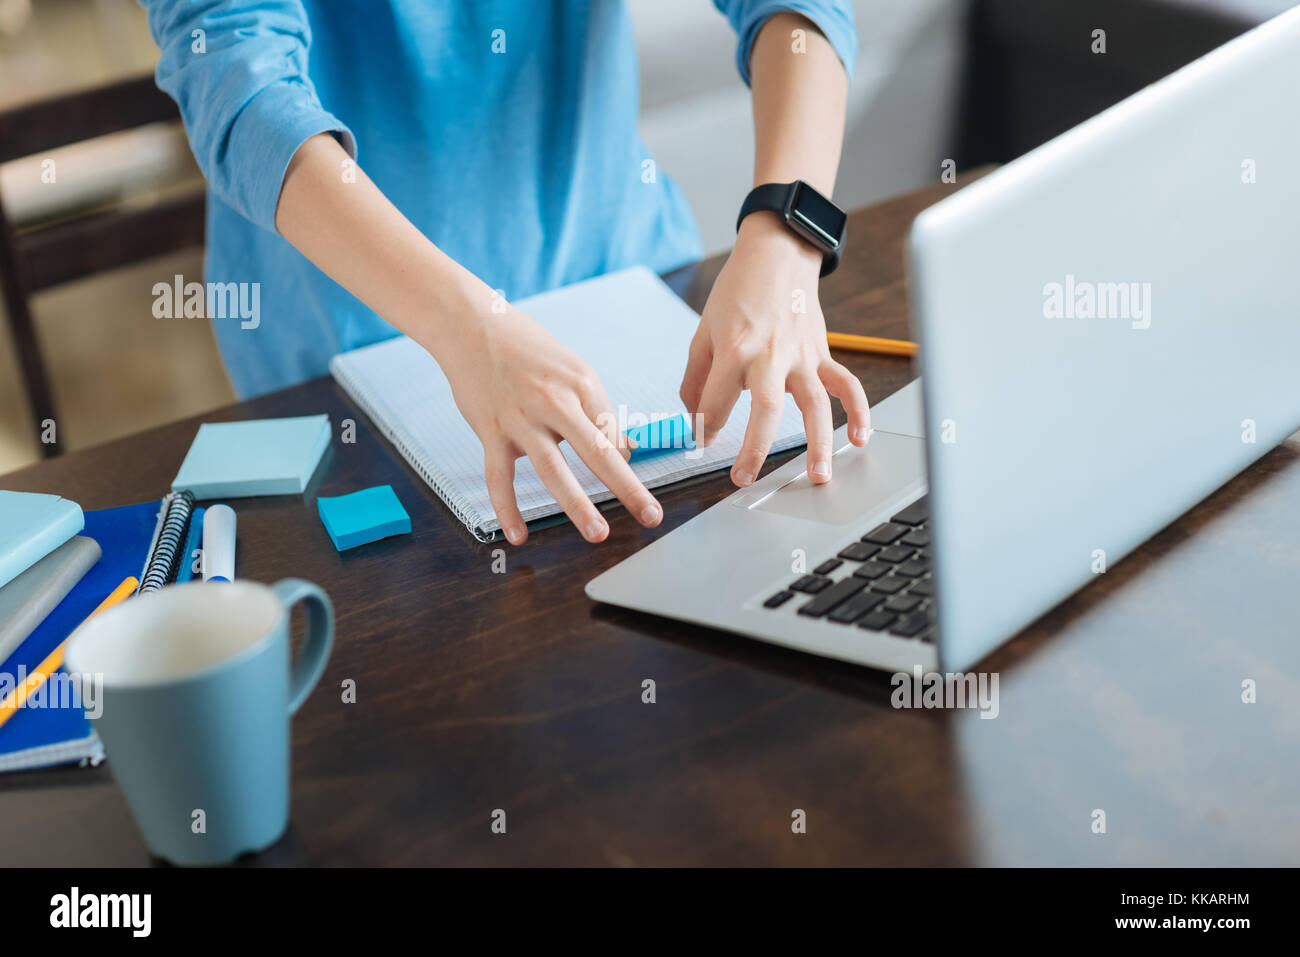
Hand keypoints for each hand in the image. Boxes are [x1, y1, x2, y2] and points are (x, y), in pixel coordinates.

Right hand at [437, 303, 662, 544]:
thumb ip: (597, 409)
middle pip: (598, 452)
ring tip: (598, 533)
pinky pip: (500, 478)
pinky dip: (508, 509)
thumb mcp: (572, 368)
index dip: (625, 461)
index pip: (613, 432)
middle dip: (628, 488)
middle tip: (651, 516)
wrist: (470, 326)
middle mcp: (555, 402)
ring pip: (553, 469)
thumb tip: (625, 447)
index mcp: (582, 384)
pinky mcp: (492, 431)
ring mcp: (521, 419)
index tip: (629, 481)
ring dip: (578, 504)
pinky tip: (519, 537)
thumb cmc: (526, 348)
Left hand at [679, 212, 870, 486]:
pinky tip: (862, 438)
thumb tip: (695, 413)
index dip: (705, 425)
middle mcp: (770, 356)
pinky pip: (845, 384)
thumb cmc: (738, 291)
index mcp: (734, 349)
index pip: (716, 401)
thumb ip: (696, 376)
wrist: (777, 253)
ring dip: (819, 443)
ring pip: (814, 404)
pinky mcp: (822, 354)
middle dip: (755, 449)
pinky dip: (859, 411)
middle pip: (765, 410)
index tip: (703, 440)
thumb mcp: (703, 330)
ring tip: (819, 476)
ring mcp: (801, 357)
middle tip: (743, 479)